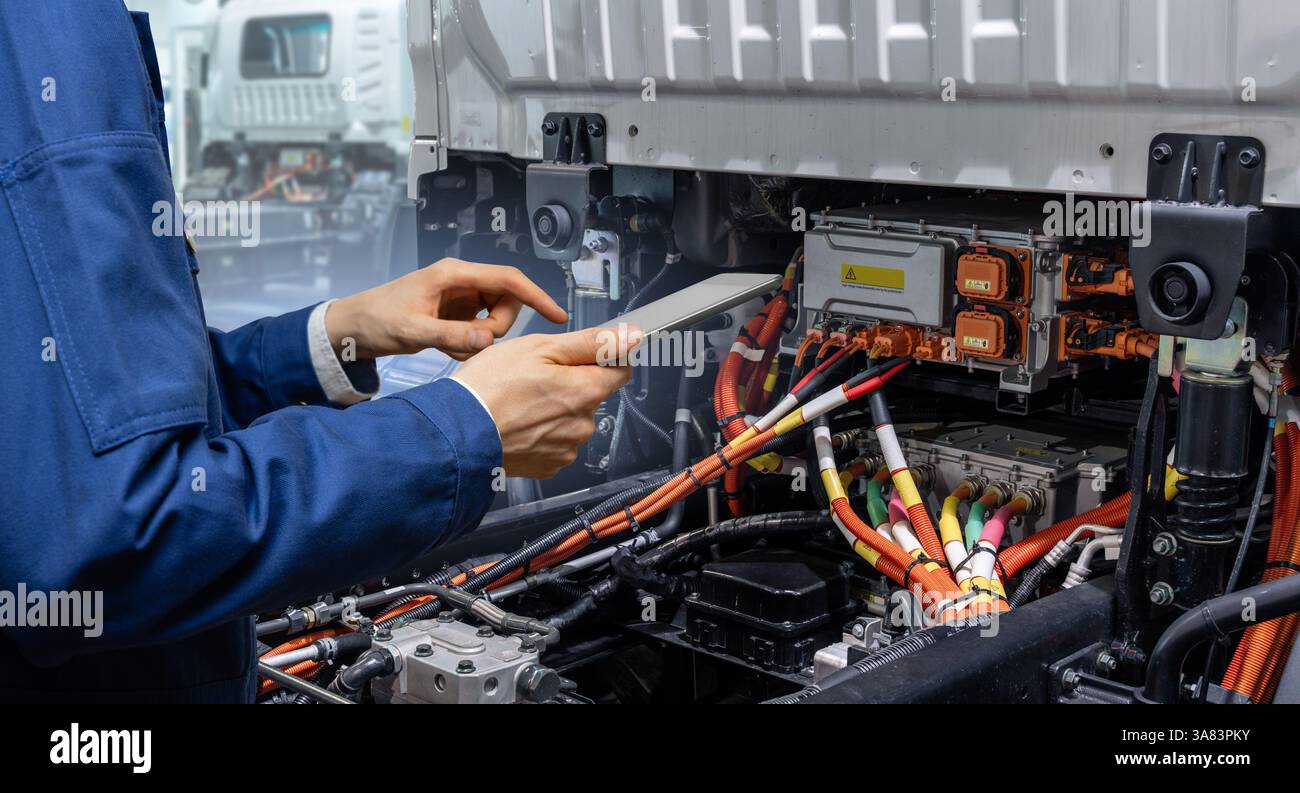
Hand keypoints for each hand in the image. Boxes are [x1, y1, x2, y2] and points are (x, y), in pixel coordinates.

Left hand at [325, 259, 567, 360]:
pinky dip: (470, 344)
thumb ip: (452, 336)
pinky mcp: (456, 313)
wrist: (354, 327)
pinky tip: (446, 348)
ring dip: (481, 338)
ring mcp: (460, 298)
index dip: (537, 296)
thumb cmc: (377, 319)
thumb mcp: (414, 331)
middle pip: (506, 302)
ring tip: (450, 346)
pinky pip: (480, 330)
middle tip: (469, 343)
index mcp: (454, 274)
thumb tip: (488, 339)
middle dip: (496, 328)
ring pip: (495, 319)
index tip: (556, 315)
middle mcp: (461, 282)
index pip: (508, 279)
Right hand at [455, 325, 642, 479]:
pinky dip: (541, 432)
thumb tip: (630, 337)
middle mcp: (583, 424)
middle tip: (534, 376)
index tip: (582, 354)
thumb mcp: (539, 348)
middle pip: (591, 395)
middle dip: (571, 383)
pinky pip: (555, 442)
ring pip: (572, 419)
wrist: (456, 434)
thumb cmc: (489, 388)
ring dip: (554, 409)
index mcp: (585, 391)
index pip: (620, 369)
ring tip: (520, 401)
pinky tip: (518, 423)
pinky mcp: (549, 465)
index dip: (603, 356)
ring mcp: (566, 448)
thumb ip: (590, 343)